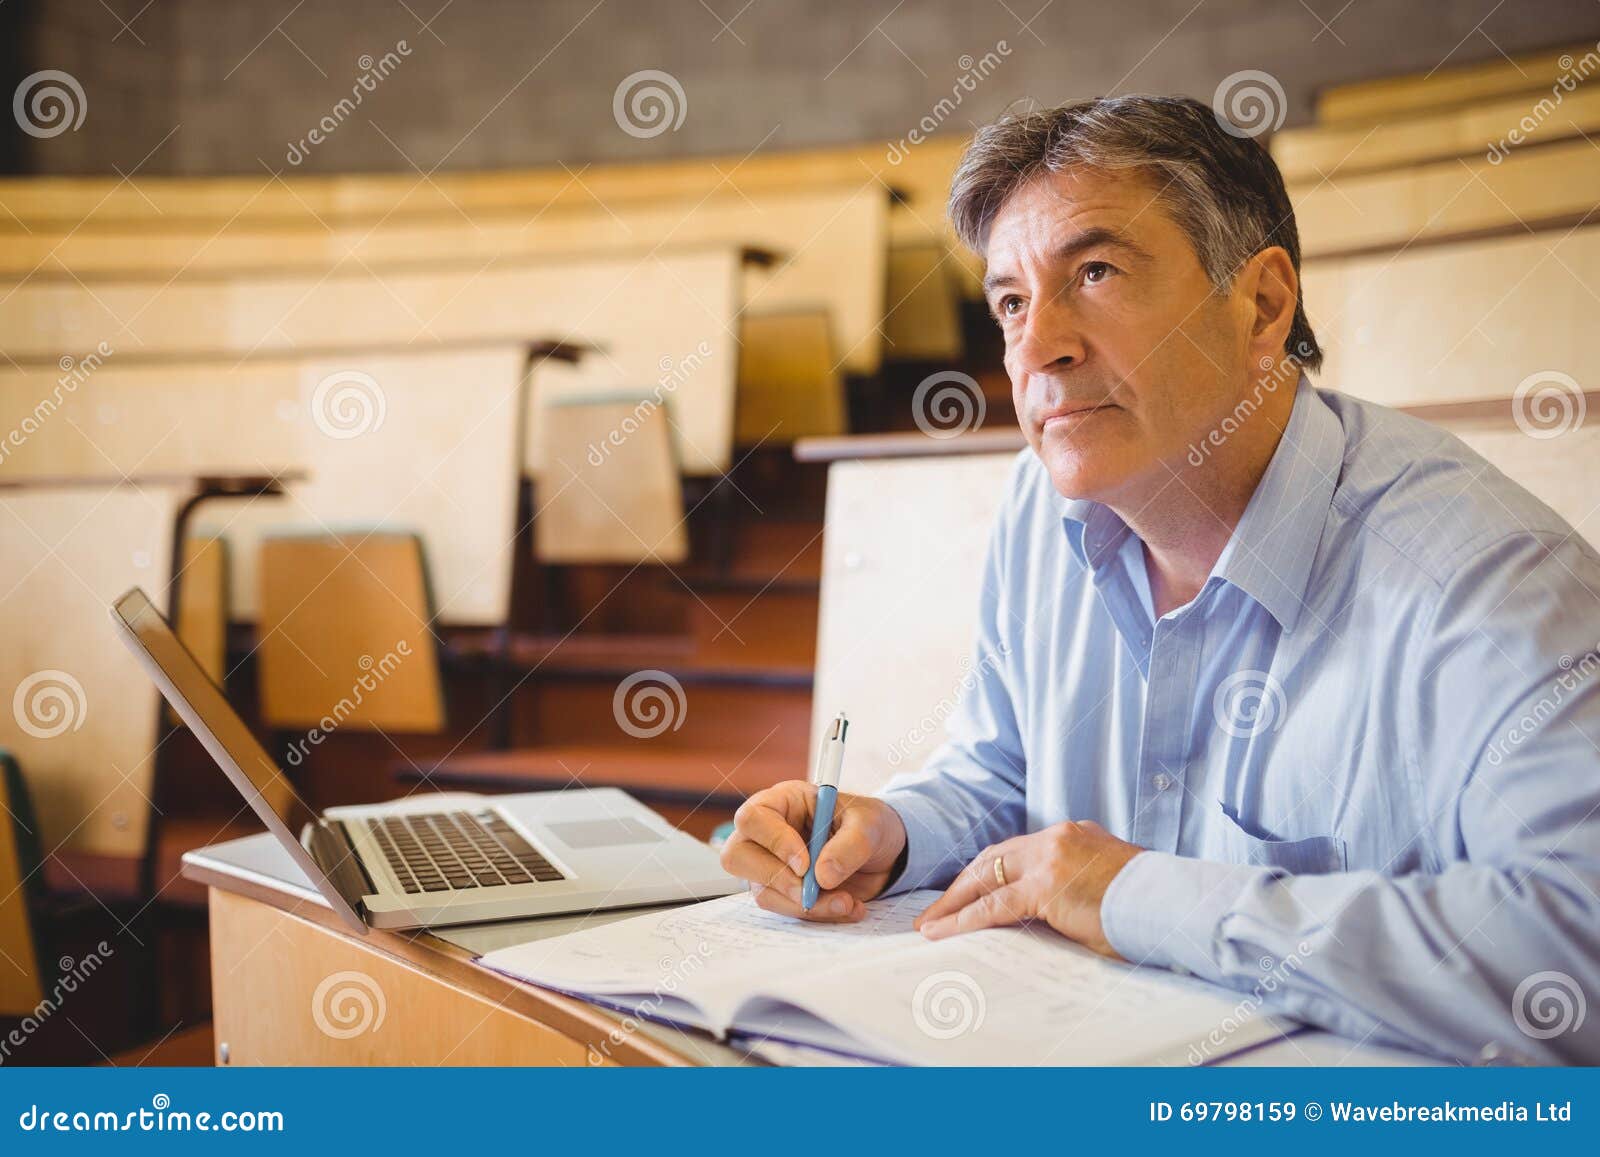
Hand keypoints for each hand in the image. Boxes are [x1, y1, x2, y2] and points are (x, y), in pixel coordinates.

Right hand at [720, 781, 906, 921]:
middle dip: (778, 880)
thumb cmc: (870, 825)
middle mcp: (769, 833)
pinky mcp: (784, 891)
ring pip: (763, 891)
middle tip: (813, 892)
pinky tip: (848, 907)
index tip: (805, 865)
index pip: (753, 818)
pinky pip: (786, 909)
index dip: (773, 842)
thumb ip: (849, 846)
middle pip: (738, 857)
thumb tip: (822, 877)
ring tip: (847, 902)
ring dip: (804, 905)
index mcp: (783, 801)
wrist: (886, 854)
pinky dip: (817, 914)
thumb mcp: (870, 825)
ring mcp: (772, 864)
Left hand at [914, 821, 1142, 956]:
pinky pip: (994, 905)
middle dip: (961, 885)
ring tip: (930, 927)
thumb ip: (1078, 890)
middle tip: (935, 910)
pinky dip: (964, 920)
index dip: (987, 872)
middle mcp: (1059, 838)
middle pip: (993, 858)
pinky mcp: (1047, 885)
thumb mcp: (1110, 887)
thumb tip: (1053, 915)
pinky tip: (944, 933)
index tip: (966, 891)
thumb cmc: (1152, 908)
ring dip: (953, 904)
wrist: (1175, 906)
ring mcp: (1051, 858)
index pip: (1017, 851)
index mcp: (1075, 835)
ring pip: (986, 879)